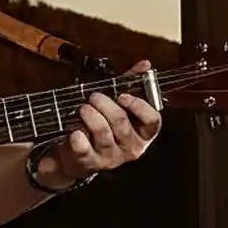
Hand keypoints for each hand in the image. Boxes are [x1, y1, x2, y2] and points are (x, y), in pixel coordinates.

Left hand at [33, 60, 162, 187]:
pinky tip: (74, 131)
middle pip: (122, 122)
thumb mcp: (117, 107)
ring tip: (82, 108)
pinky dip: (77, 137)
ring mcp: (111, 158)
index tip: (123, 95)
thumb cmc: (102, 126)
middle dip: (106, 105)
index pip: (153, 121)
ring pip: (103, 133)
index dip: (139, 106)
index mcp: (143, 133)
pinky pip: (84, 148)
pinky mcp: (90, 163)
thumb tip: (145, 64)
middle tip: (94, 96)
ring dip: (91, 116)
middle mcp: (132, 148)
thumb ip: (130, 86)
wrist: (76, 156)